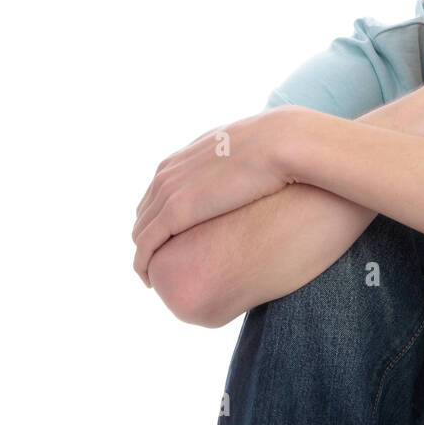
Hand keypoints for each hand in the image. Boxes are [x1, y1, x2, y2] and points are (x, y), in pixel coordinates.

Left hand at [132, 107, 296, 285]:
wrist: (282, 143)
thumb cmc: (280, 151)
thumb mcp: (251, 157)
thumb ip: (242, 167)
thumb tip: (259, 179)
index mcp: (184, 159)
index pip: (159, 194)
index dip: (162, 220)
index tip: (174, 241)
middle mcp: (168, 174)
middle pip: (145, 214)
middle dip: (150, 239)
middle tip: (162, 264)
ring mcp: (168, 192)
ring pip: (141, 232)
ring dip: (144, 256)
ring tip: (154, 278)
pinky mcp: (174, 212)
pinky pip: (146, 245)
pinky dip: (142, 264)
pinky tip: (149, 281)